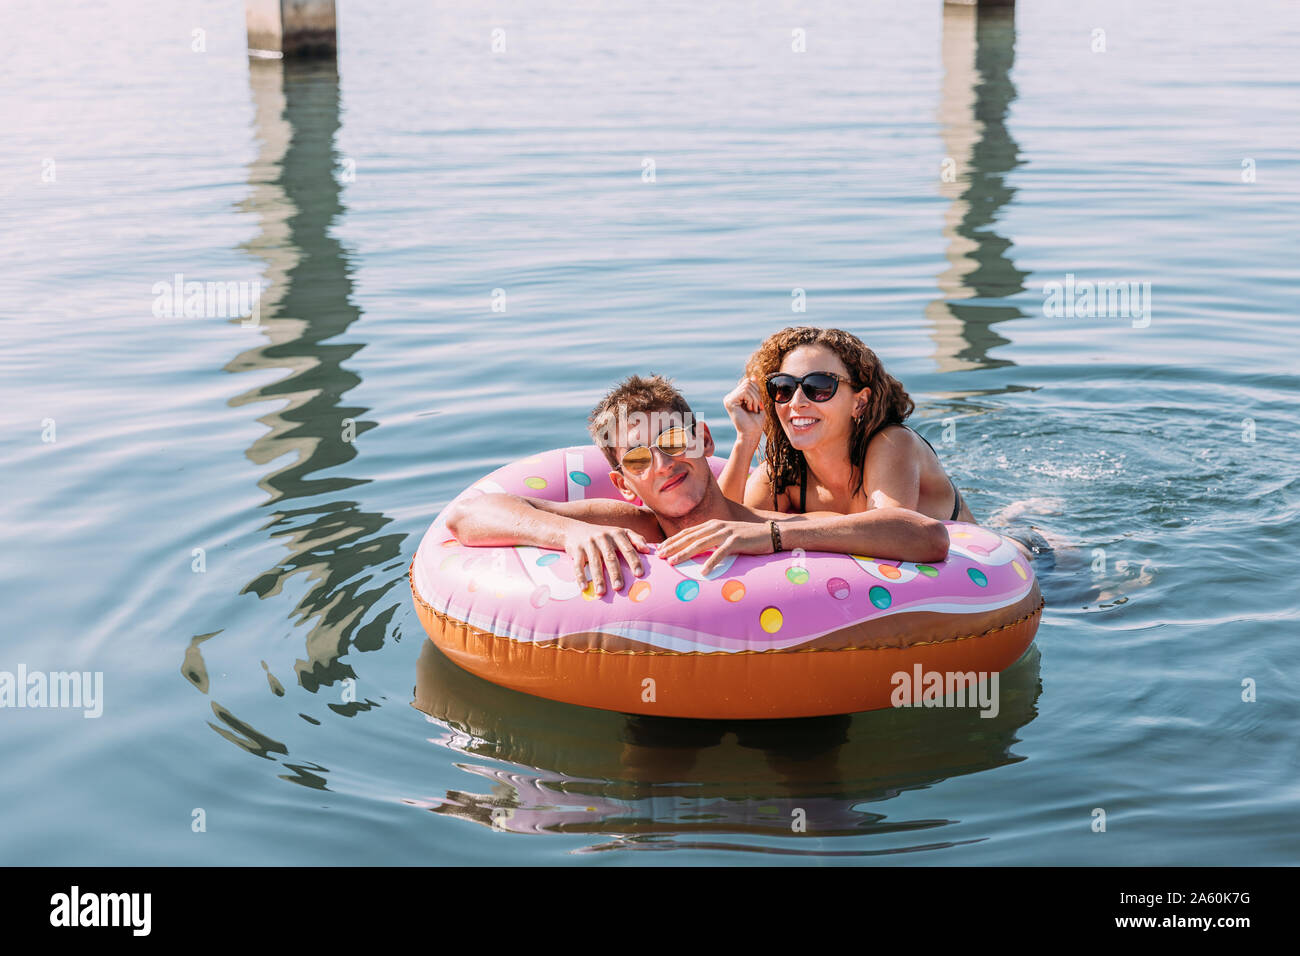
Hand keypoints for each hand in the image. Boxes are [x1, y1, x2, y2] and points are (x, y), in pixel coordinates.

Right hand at [564, 525, 651, 595]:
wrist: (574, 529)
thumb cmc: (603, 535)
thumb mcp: (619, 532)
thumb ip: (635, 538)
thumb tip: (648, 550)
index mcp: (616, 533)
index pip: (627, 548)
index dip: (634, 561)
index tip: (639, 574)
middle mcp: (603, 537)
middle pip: (610, 557)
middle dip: (615, 573)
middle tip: (620, 587)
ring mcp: (589, 543)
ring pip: (594, 563)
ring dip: (598, 579)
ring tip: (602, 593)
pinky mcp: (576, 550)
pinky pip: (578, 565)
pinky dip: (580, 577)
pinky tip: (584, 588)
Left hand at [657, 519, 773, 576]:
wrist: (770, 533)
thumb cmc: (747, 538)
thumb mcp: (726, 537)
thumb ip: (711, 541)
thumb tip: (696, 553)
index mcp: (712, 524)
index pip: (688, 532)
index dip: (673, 540)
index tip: (660, 549)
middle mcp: (717, 526)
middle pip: (690, 537)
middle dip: (673, 546)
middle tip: (660, 556)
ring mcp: (726, 533)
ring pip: (701, 544)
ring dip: (685, 553)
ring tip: (673, 562)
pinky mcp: (737, 541)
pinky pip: (721, 553)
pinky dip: (710, 562)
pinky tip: (702, 572)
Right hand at [723, 376, 764, 441]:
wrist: (752, 434)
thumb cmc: (756, 421)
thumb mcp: (758, 401)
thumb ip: (755, 389)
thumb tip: (753, 376)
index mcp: (736, 396)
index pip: (748, 382)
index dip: (757, 391)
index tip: (758, 405)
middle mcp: (730, 397)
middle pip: (748, 382)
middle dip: (757, 395)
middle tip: (756, 408)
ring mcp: (728, 399)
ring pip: (747, 386)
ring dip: (755, 399)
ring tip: (752, 409)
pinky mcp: (729, 402)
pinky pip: (744, 392)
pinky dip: (751, 400)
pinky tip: (749, 409)